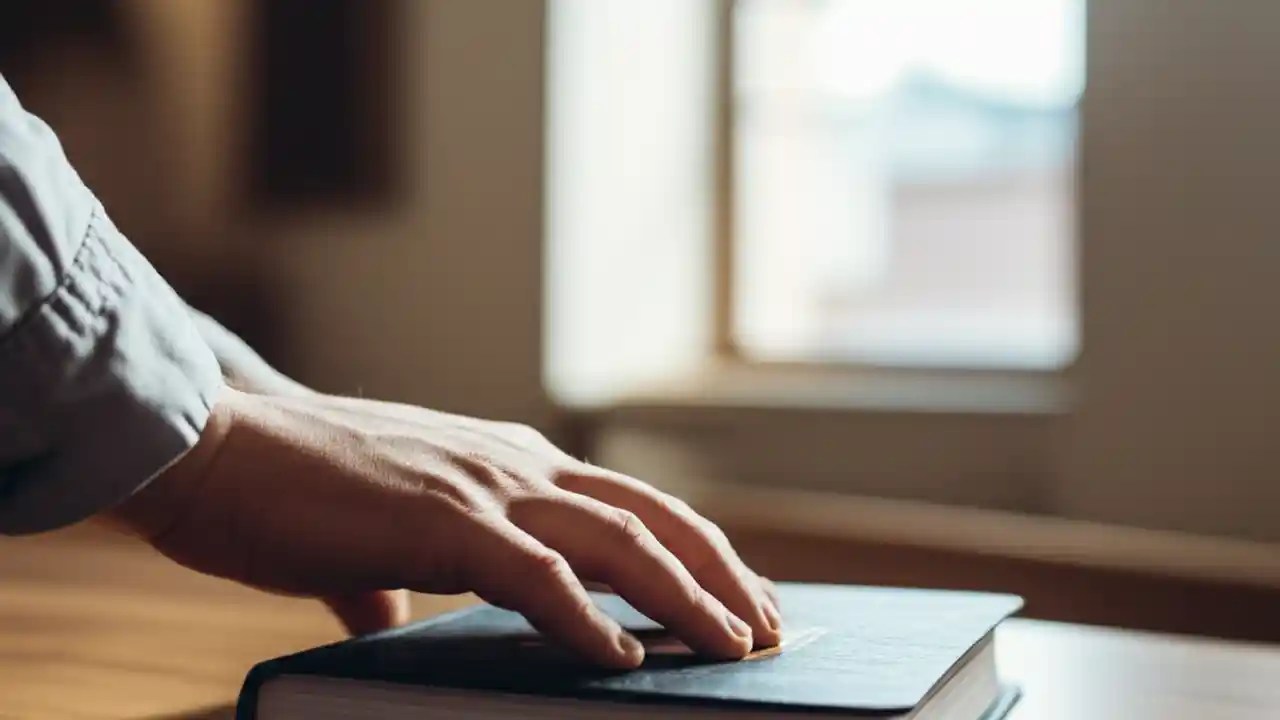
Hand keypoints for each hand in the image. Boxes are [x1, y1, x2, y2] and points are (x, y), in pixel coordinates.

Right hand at [109, 387, 781, 667]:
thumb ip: (395, 576)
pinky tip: (624, 659)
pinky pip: (537, 574)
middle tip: (771, 629)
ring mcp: (483, 487)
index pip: (631, 505)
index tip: (738, 597)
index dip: (696, 552)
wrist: (213, 447)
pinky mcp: (440, 521)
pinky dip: (588, 619)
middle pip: (653, 518)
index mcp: (509, 463)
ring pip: (619, 540)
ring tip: (736, 647)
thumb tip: (388, 622)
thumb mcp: (370, 534)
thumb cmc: (288, 489)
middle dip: (722, 575)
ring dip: (686, 597)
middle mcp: (515, 464)